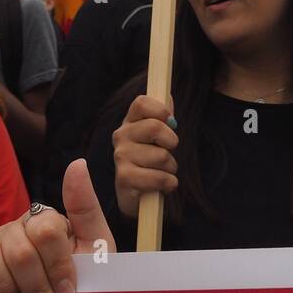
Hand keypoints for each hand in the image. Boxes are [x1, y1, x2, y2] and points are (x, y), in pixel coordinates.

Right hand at [112, 94, 178, 218]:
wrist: (137, 196)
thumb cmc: (150, 161)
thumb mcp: (158, 137)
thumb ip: (163, 116)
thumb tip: (168, 96)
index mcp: (130, 121)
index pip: (141, 103)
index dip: (161, 110)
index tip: (171, 122)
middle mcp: (121, 135)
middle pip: (155, 127)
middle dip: (172, 142)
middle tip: (169, 152)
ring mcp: (120, 156)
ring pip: (162, 156)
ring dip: (171, 168)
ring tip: (162, 172)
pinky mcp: (124, 178)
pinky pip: (160, 178)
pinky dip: (169, 183)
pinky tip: (162, 185)